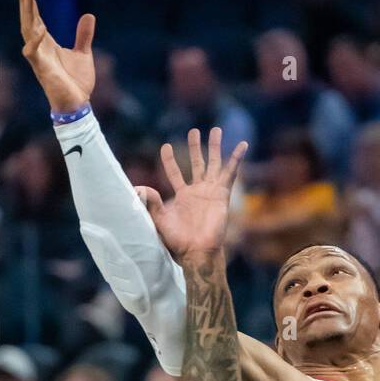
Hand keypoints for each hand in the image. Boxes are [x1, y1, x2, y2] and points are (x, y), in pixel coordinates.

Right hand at [19, 0, 94, 112]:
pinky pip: (32, 52)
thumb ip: (83, 35)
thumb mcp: (83, 53)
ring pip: (27, 31)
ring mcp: (39, 58)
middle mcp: (39, 49)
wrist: (77, 104)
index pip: (36, 19)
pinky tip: (39, 28)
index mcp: (47, 44)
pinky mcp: (42, 69)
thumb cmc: (76, 82)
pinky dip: (34, 41)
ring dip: (27, 13)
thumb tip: (88, 15)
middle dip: (26, 2)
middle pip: (28, 21)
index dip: (32, 3)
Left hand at [136, 128, 246, 261]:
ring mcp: (211, 191)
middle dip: (195, 147)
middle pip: (197, 163)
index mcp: (183, 196)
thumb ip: (150, 202)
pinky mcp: (222, 193)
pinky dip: (236, 158)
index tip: (166, 146)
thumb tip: (137, 188)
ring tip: (216, 130)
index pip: (175, 173)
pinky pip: (230, 172)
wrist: (196, 250)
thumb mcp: (159, 219)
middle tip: (194, 131)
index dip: (170, 160)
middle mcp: (198, 191)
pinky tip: (242, 144)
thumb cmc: (177, 239)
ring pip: (214, 163)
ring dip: (215, 147)